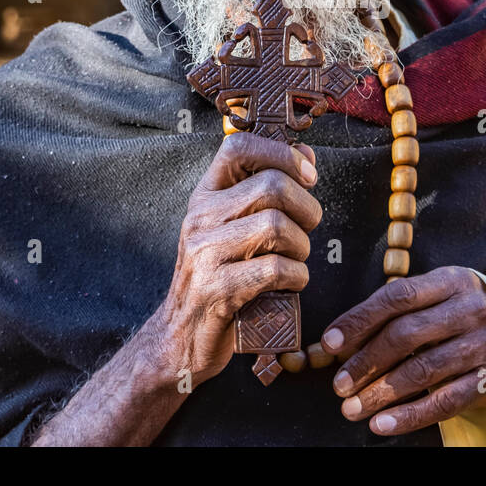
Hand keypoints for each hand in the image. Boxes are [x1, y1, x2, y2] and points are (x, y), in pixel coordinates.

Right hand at [150, 131, 321, 385]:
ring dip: (301, 247)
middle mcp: (199, 218)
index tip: (307, 176)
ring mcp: (205, 254)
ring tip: (295, 261)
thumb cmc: (218, 277)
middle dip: (306, 209)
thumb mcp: (234, 227)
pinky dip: (296, 277)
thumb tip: (307, 156)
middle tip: (307, 230)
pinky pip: (275, 269)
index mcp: (205, 196)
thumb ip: (267, 191)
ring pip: (276, 226)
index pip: (238, 146)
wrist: (178, 339)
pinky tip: (289, 284)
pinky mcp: (216, 290)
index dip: (281, 153)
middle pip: (271, 186)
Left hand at [321, 266, 485, 435]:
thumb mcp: (442, 294)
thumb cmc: (469, 313)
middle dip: (365, 362)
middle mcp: (469, 309)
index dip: (359, 320)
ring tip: (352, 408)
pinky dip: (410, 416)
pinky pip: (445, 401)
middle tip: (339, 384)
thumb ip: (400, 310)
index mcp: (451, 281)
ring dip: (380, 393)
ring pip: (422, 370)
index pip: (397, 297)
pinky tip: (383, 424)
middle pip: (406, 334)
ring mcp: (482, 344)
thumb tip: (340, 342)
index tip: (330, 343)